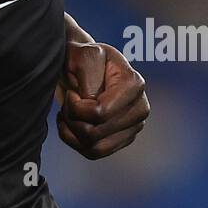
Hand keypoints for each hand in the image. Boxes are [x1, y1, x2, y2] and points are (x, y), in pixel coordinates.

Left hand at [55, 33, 149, 159]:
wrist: (84, 66)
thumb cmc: (84, 58)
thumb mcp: (83, 55)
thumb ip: (88, 75)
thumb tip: (91, 101)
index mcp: (134, 84)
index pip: (100, 113)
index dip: (76, 107)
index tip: (71, 92)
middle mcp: (139, 108)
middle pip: (95, 133)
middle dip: (72, 118)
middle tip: (67, 101)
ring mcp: (133, 126)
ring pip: (95, 148)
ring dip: (72, 132)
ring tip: (67, 113)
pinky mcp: (122, 139)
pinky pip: (94, 153)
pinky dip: (75, 142)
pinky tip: (70, 123)